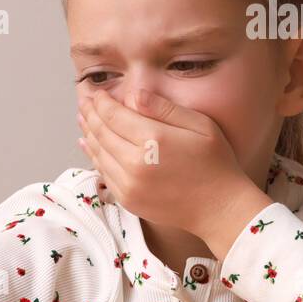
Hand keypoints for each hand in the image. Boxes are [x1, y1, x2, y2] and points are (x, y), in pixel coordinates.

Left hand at [76, 87, 260, 243]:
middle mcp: (135, 163)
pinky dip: (93, 156)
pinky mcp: (127, 199)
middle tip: (84, 102)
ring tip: (82, 119)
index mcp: (152, 140)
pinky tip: (89, 144)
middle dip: (90, 114)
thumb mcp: (199, 125)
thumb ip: (164, 108)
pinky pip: (103, 172)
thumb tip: (134, 94)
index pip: (113, 115)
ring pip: (98, 152)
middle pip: (101, 132)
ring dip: (88, 133)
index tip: (97, 94)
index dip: (101, 102)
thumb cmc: (214, 163)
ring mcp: (128, 184)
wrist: (219, 207)